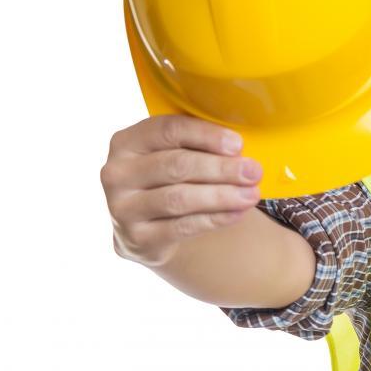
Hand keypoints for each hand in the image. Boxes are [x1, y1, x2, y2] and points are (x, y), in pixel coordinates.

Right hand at [100, 114, 262, 267]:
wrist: (145, 227)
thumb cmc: (167, 182)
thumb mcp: (170, 156)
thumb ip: (195, 146)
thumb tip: (241, 148)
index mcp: (125, 142)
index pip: (167, 130)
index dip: (205, 135)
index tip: (237, 144)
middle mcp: (117, 174)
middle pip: (175, 165)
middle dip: (220, 168)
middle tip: (254, 171)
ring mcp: (122, 209)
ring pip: (179, 198)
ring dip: (221, 196)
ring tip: (251, 194)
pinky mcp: (137, 239)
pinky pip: (182, 227)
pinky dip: (214, 219)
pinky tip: (237, 213)